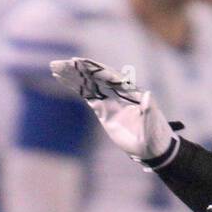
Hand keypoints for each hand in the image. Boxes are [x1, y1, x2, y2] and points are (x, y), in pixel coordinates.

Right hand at [49, 57, 176, 163]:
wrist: (153, 149)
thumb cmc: (155, 136)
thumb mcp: (154, 124)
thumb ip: (149, 110)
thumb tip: (148, 95)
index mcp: (129, 92)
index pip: (109, 76)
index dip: (94, 69)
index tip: (79, 62)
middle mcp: (118, 93)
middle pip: (95, 77)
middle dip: (78, 69)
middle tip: (59, 63)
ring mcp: (110, 101)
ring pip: (89, 85)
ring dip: (73, 76)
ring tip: (56, 69)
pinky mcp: (104, 112)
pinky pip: (88, 97)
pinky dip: (77, 89)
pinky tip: (64, 81)